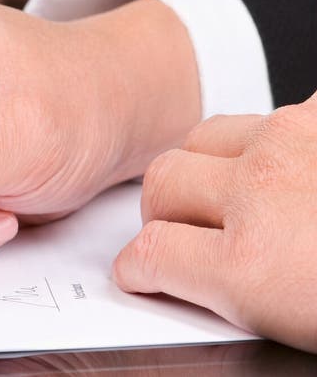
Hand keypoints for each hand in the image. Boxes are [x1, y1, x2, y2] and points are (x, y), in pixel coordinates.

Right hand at [113, 97, 316, 352]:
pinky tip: (289, 167)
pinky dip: (267, 143)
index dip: (139, 266)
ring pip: (202, 137)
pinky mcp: (315, 111)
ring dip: (204, 164)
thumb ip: (236, 295)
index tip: (138, 267)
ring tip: (233, 189)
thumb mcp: (300, 326)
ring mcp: (287, 139)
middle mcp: (260, 190)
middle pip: (161, 182)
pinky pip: (263, 117)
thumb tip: (204, 287)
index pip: (153, 253)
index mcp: (254, 265)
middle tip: (181, 228)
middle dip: (162, 210)